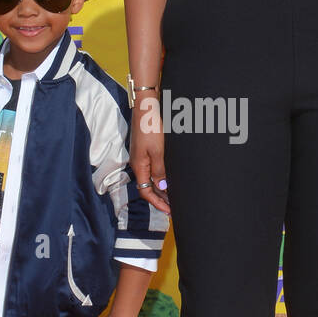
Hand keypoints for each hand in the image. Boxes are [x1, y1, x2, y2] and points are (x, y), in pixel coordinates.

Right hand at [129, 91, 170, 214]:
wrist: (148, 105)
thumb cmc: (150, 126)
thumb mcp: (157, 151)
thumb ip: (160, 170)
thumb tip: (162, 188)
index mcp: (139, 165)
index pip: (145, 192)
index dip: (158, 203)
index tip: (170, 211)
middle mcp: (140, 163)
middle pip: (150, 186)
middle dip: (162, 198)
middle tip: (177, 206)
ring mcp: (144, 155)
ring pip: (154, 177)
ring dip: (165, 187)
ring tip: (177, 195)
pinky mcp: (149, 148)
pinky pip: (156, 167)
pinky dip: (165, 175)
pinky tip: (174, 177)